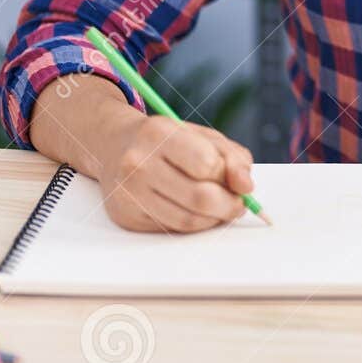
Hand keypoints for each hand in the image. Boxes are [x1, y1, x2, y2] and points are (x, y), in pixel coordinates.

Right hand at [97, 112, 255, 233]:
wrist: (115, 147)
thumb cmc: (168, 141)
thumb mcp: (204, 137)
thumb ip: (233, 158)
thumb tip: (246, 187)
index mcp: (158, 133)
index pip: (207, 164)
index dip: (229, 176)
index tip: (237, 182)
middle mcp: (138, 162)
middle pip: (200, 197)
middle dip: (229, 205)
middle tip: (238, 205)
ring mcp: (128, 192)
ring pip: (187, 220)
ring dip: (213, 219)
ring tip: (219, 208)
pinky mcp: (126, 216)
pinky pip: (172, 229)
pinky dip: (193, 225)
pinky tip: (195, 212)